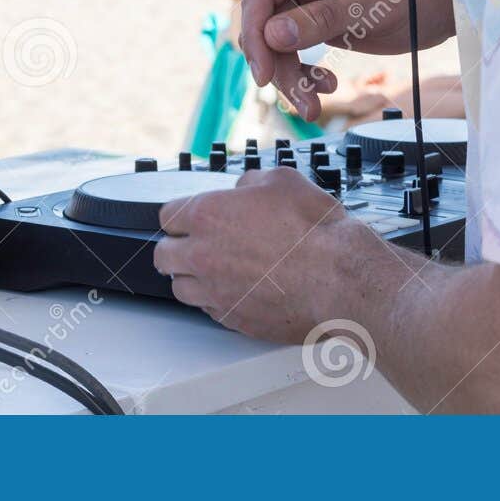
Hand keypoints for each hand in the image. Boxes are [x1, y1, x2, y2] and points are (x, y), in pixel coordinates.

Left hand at [154, 167, 364, 340]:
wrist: (336, 277)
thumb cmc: (314, 231)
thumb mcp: (282, 180)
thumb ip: (251, 182)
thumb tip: (245, 188)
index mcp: (207, 216)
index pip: (166, 216)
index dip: (180, 215)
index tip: (189, 218)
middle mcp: (203, 256)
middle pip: (163, 256)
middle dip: (175, 248)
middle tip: (192, 245)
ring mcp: (216, 292)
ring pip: (180, 288)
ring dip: (191, 278)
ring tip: (211, 270)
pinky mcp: (234, 320)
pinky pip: (209, 311)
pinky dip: (216, 300)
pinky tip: (235, 290)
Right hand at [239, 0, 452, 120]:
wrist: (446, 3)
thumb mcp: (374, 9)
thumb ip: (323, 19)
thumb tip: (273, 35)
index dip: (256, 34)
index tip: (265, 74)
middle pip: (262, 18)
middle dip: (273, 61)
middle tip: (299, 98)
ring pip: (274, 39)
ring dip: (288, 74)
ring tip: (314, 105)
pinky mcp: (316, 17)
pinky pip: (291, 48)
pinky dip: (301, 72)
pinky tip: (325, 86)